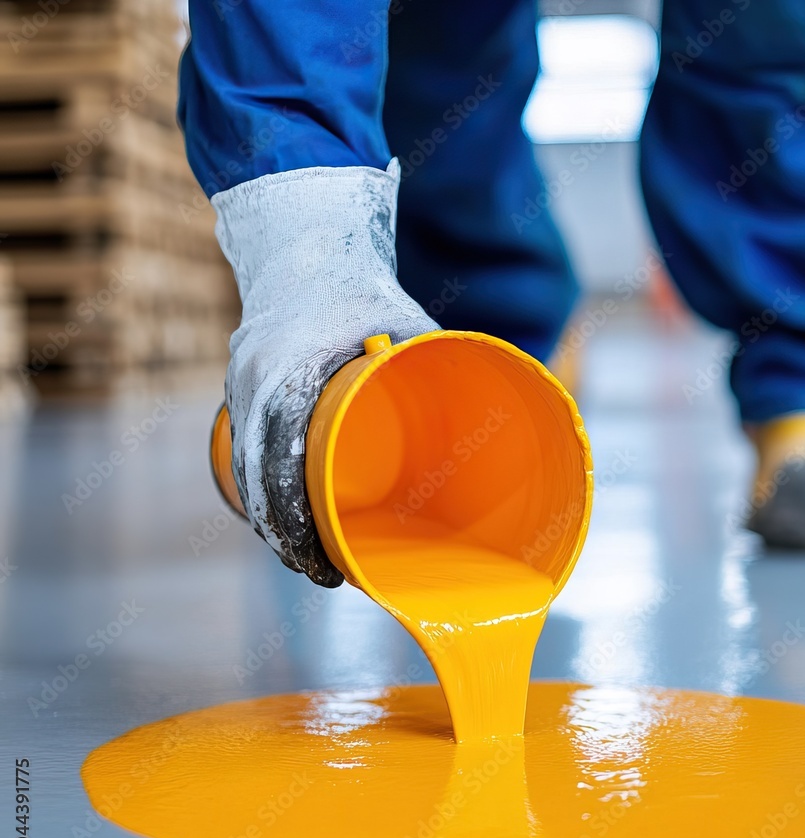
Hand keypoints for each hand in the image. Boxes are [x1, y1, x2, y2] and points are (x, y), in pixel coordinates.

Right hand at [214, 161, 438, 585]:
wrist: (305, 240)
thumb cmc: (360, 285)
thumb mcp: (407, 323)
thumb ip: (439, 369)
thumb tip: (505, 414)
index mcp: (290, 376)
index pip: (279, 470)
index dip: (296, 526)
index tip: (324, 562)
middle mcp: (255, 387)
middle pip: (258, 484)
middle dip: (286, 537)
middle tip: (323, 571)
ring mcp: (241, 388)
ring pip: (245, 474)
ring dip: (273, 521)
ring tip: (307, 557)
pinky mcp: (242, 388)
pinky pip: (242, 450)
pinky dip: (261, 488)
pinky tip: (283, 514)